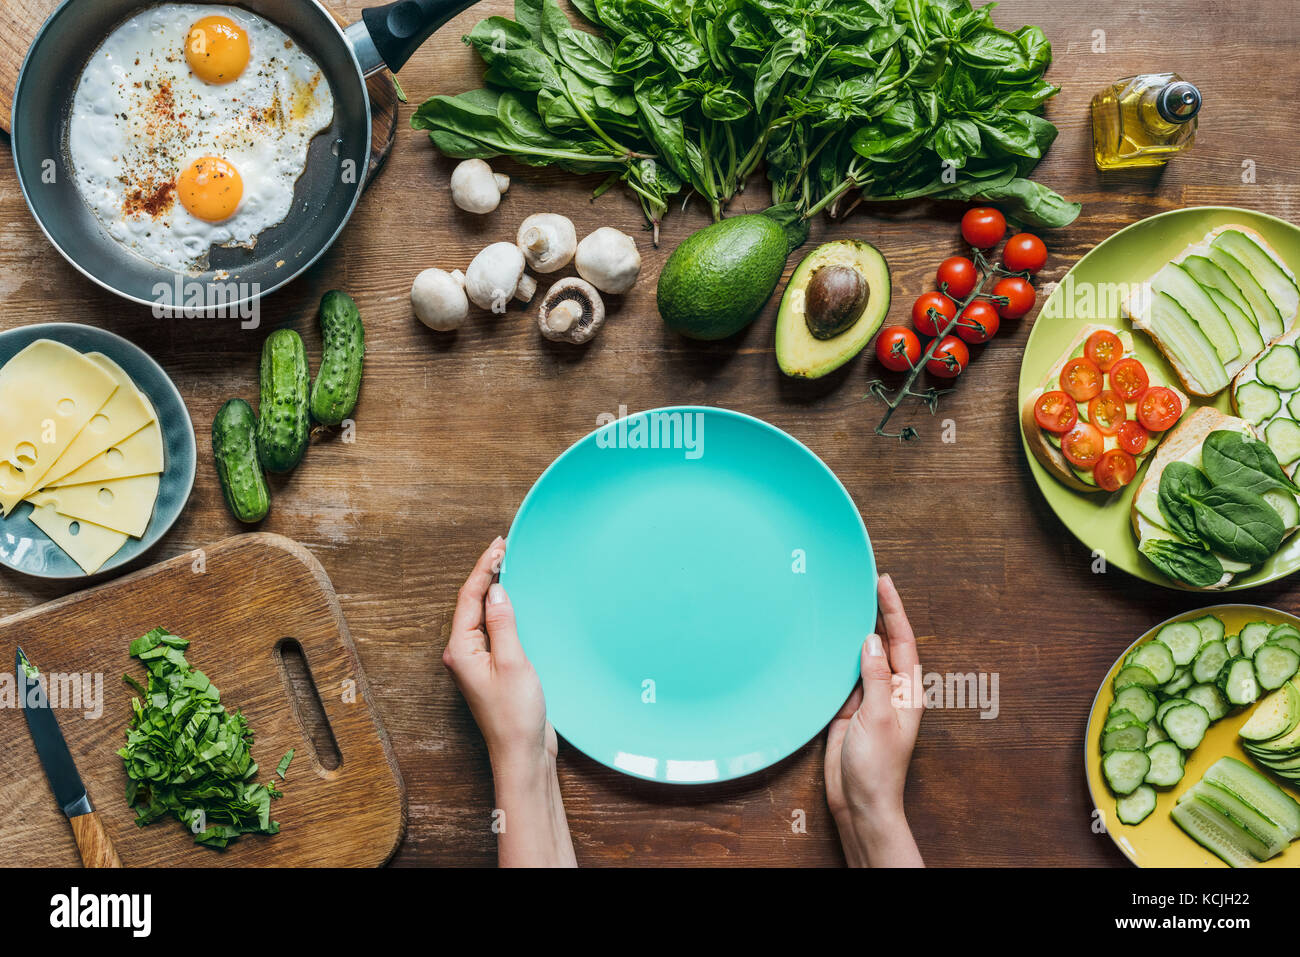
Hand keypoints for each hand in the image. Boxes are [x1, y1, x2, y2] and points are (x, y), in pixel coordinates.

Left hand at [444, 538, 575, 866]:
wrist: (523, 754)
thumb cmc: (516, 716)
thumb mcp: (513, 663)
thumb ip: (503, 624)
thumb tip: (497, 590)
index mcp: (461, 650)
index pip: (469, 597)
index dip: (484, 568)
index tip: (499, 545)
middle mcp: (465, 653)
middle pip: (472, 603)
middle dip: (488, 574)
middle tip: (506, 547)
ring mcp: (479, 662)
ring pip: (484, 615)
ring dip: (496, 591)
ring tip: (510, 566)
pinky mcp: (495, 669)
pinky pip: (496, 630)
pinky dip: (505, 611)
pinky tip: (517, 603)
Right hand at [825, 573, 924, 867]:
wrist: (859, 802)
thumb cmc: (877, 768)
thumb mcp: (878, 717)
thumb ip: (875, 677)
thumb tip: (871, 640)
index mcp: (906, 691)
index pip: (902, 640)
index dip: (893, 610)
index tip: (883, 582)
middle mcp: (889, 690)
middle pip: (884, 642)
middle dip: (877, 612)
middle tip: (865, 581)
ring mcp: (868, 698)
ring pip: (863, 655)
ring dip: (855, 630)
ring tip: (847, 600)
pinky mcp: (847, 708)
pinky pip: (843, 673)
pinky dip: (837, 654)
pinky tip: (829, 639)